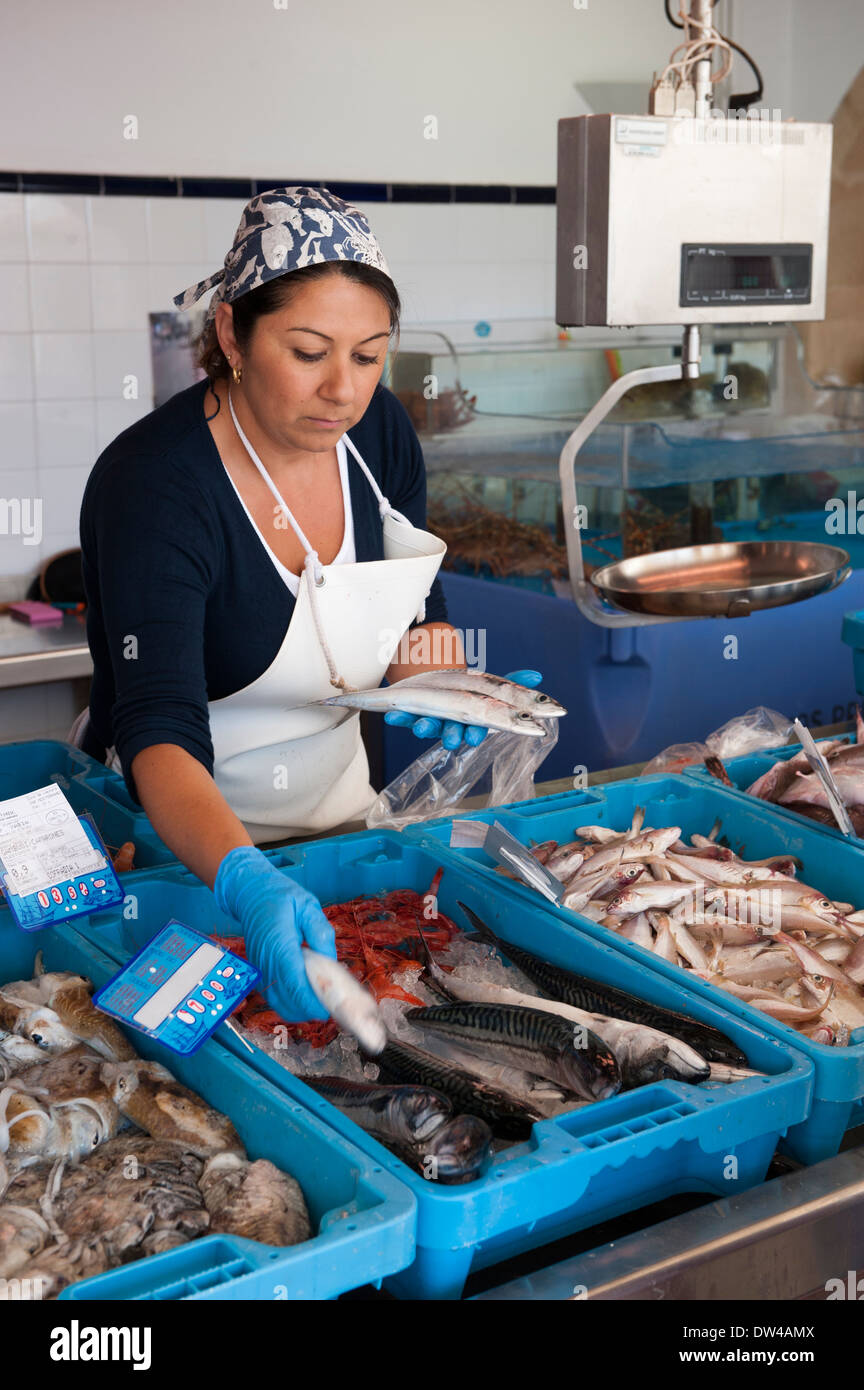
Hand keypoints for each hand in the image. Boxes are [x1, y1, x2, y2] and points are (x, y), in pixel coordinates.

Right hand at [214, 846, 336, 1022]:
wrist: (251, 893)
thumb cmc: (281, 897)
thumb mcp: (308, 906)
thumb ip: (321, 933)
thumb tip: (331, 961)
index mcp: (280, 945)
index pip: (294, 983)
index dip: (311, 1002)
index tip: (328, 1009)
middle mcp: (267, 962)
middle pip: (287, 1001)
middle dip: (309, 1010)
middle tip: (331, 1005)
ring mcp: (260, 970)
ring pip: (279, 1004)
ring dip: (300, 1010)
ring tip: (320, 1001)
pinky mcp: (259, 973)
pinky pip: (273, 998)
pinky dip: (290, 1004)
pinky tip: (305, 996)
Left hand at [384, 669, 543, 750]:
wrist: (436, 680)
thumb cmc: (467, 688)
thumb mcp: (489, 683)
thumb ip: (511, 682)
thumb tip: (536, 676)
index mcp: (471, 718)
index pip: (475, 727)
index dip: (473, 733)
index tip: (472, 739)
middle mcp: (452, 722)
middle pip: (452, 731)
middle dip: (451, 735)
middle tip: (451, 741)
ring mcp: (431, 719)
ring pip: (428, 726)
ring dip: (424, 727)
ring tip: (420, 726)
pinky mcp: (411, 713)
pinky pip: (404, 717)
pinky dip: (398, 717)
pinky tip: (392, 715)